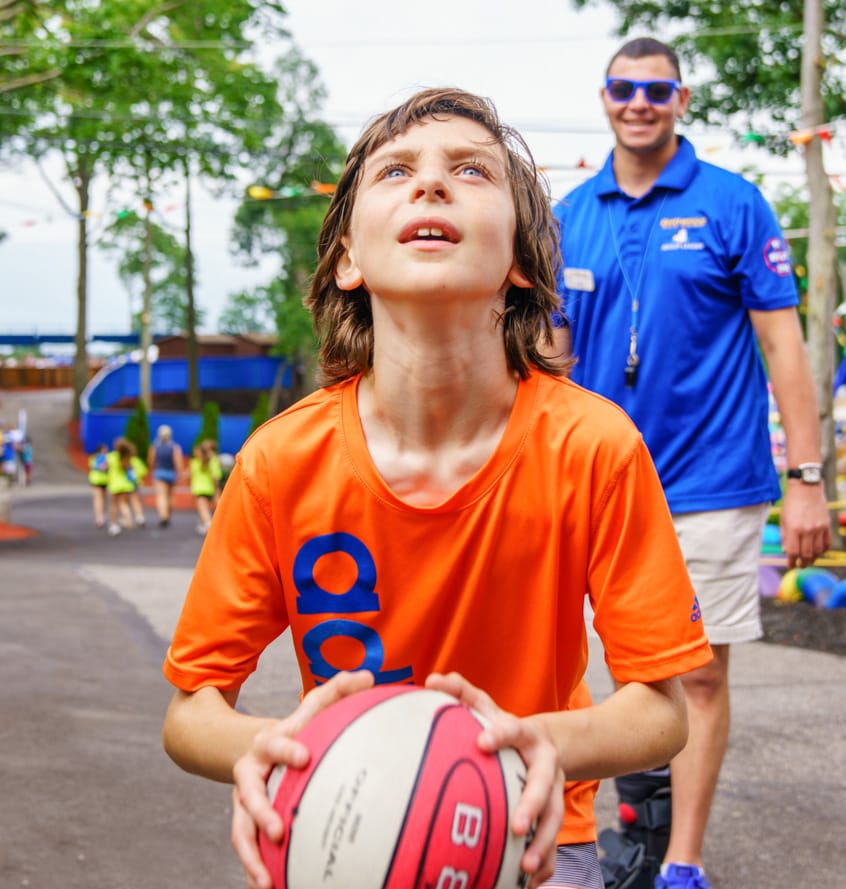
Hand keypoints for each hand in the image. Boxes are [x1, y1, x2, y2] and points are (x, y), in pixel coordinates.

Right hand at [230, 670, 374, 888]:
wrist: (261, 748)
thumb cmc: (299, 728)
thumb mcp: (314, 706)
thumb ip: (338, 689)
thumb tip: (370, 676)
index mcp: (268, 743)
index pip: (275, 745)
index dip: (287, 749)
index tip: (304, 757)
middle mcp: (250, 774)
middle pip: (248, 794)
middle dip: (261, 812)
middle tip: (279, 831)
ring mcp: (245, 802)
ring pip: (241, 830)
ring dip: (251, 855)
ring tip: (265, 881)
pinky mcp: (247, 824)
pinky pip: (248, 850)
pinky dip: (254, 869)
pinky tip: (270, 888)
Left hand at [425, 672, 563, 887]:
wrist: (544, 744)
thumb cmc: (501, 726)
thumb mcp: (485, 705)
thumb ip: (460, 691)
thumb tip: (431, 678)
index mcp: (526, 734)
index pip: (513, 729)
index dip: (499, 734)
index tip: (481, 742)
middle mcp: (545, 764)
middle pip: (544, 785)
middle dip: (533, 806)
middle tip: (517, 826)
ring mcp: (553, 791)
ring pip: (554, 819)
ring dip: (544, 844)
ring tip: (526, 868)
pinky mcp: (553, 814)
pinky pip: (554, 843)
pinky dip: (545, 864)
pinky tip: (529, 884)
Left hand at [780, 483, 830, 568]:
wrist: (806, 488)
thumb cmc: (791, 503)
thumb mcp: (783, 519)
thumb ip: (785, 536)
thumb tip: (787, 552)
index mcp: (794, 529)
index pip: (793, 552)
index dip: (792, 562)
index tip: (791, 566)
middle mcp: (807, 530)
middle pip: (807, 554)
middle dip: (803, 563)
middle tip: (800, 566)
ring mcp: (819, 528)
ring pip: (818, 551)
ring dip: (814, 559)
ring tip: (809, 561)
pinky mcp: (827, 525)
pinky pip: (827, 543)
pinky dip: (823, 550)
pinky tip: (819, 552)